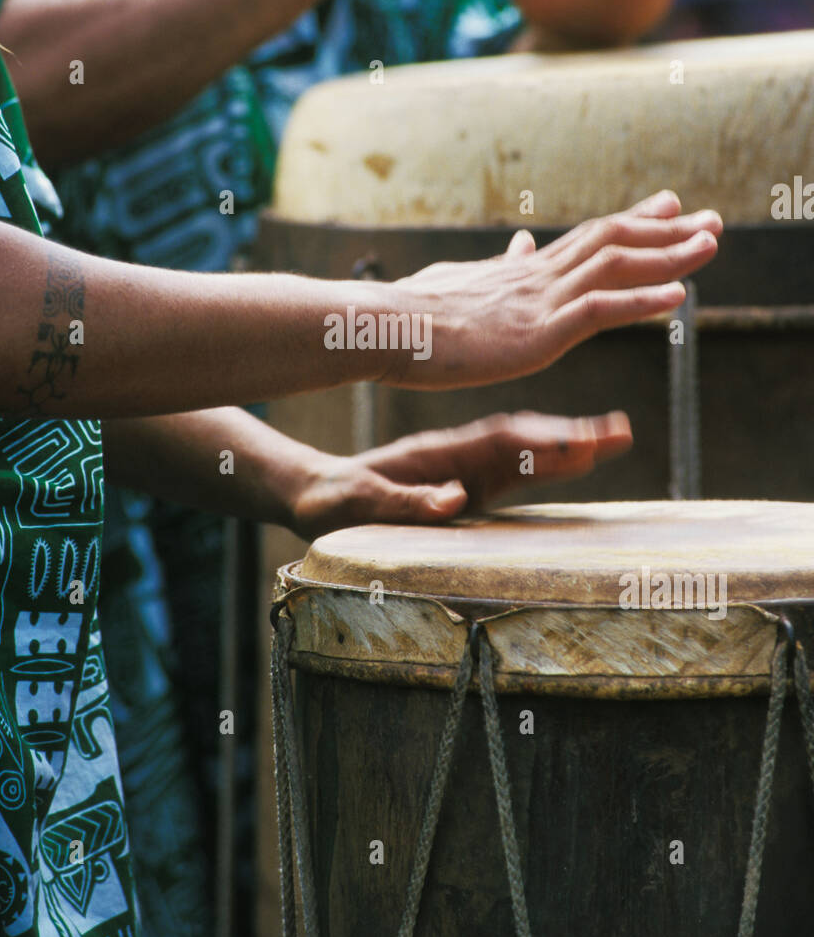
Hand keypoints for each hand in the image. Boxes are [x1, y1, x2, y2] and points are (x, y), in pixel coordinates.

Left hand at [290, 409, 631, 539]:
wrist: (315, 491)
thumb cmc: (336, 501)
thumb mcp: (362, 504)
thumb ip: (406, 503)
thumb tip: (455, 500)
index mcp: (439, 456)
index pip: (500, 444)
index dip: (543, 442)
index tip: (583, 441)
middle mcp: (458, 457)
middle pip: (524, 441)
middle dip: (572, 438)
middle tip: (622, 432)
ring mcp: (463, 469)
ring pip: (523, 452)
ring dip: (566, 446)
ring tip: (614, 438)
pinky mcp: (463, 486)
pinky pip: (510, 471)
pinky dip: (544, 462)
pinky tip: (575, 457)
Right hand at [383, 191, 720, 389]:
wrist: (382, 326)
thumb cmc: (409, 313)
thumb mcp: (458, 281)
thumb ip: (497, 267)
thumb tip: (522, 244)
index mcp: (522, 271)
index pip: (589, 237)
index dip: (634, 219)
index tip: (670, 203)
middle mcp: (537, 277)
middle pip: (613, 239)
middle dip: (666, 228)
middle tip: (710, 218)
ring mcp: (538, 301)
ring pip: (615, 267)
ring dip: (668, 255)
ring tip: (710, 244)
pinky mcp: (534, 333)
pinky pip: (599, 311)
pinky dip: (641, 302)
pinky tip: (678, 298)